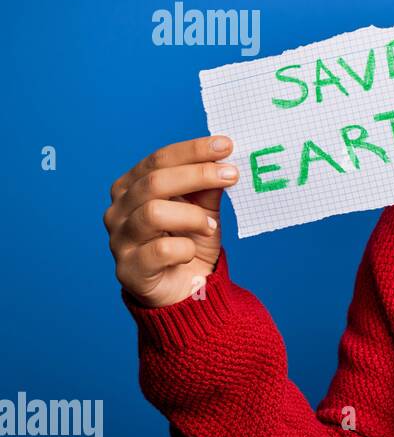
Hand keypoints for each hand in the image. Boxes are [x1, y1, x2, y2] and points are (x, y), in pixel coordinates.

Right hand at [104, 136, 239, 307]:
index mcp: (131, 188)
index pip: (159, 159)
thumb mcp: (204, 210)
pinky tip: (192, 252)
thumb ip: (208, 187)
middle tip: (232, 175)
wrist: (185, 291)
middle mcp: (119, 210)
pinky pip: (160, 250)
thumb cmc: (189, 244)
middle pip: (154, 182)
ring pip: (154, 213)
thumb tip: (223, 159)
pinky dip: (185, 248)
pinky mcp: (129, 269)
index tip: (226, 145)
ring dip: (193, 217)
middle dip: (198, 175)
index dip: (193, 150)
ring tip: (211, 227)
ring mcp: (119, 240)